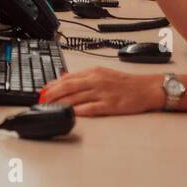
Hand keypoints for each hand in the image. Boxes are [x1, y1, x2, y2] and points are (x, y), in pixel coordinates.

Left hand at [40, 67, 163, 116]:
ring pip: (75, 98)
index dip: (52, 85)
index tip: (42, 91)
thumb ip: (83, 77)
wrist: (145, 89)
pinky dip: (77, 111)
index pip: (67, 78)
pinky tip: (68, 113)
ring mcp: (102, 93)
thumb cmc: (124, 83)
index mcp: (93, 72)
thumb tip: (64, 79)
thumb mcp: (102, 74)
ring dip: (60, 103)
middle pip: (68, 87)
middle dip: (51, 94)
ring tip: (50, 108)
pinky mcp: (108, 105)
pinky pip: (89, 108)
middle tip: (41, 100)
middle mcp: (96, 81)